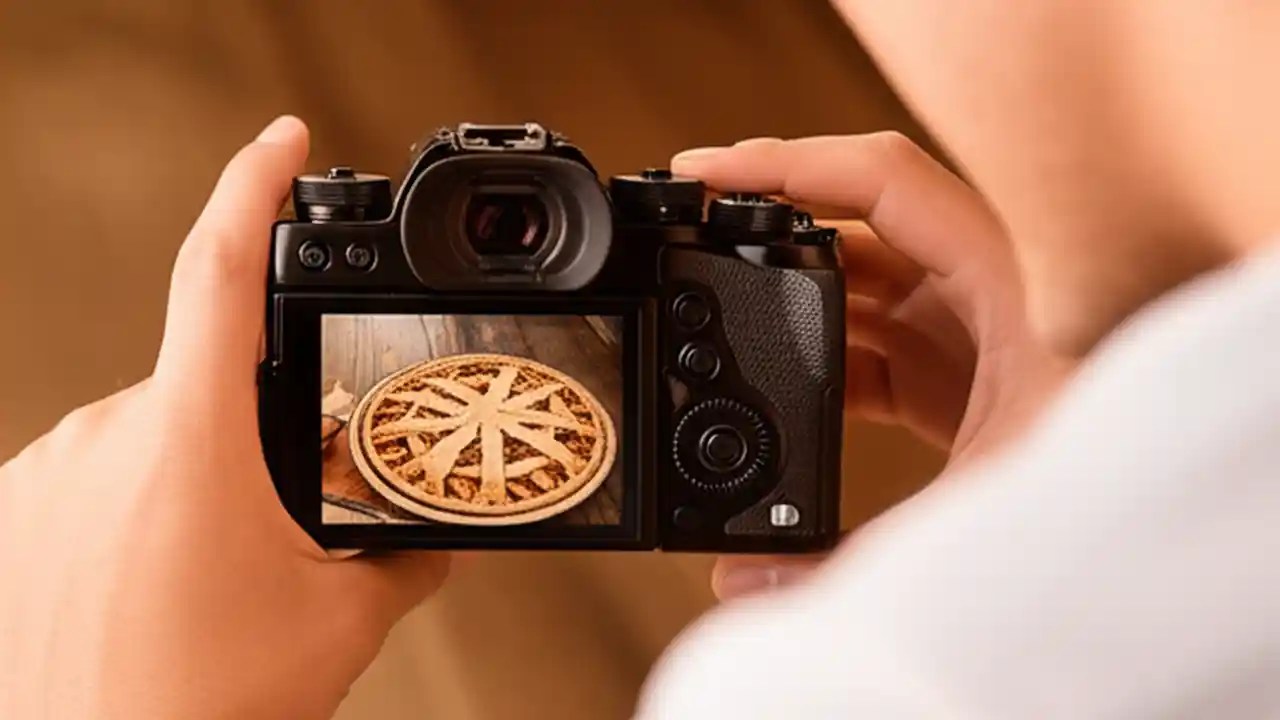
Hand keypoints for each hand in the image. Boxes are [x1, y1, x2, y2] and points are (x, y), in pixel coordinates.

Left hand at [0, 117, 448, 719]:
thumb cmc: (190, 708)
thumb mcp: (335, 629)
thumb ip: (402, 563)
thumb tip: (443, 538)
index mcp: (191, 443)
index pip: (221, 272)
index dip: (256, 186)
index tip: (285, 142)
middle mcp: (103, 437)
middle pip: (204, 383)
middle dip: (253, 434)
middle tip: (278, 521)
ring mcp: (44, 474)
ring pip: (150, 435)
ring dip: (194, 481)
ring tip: (210, 577)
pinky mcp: (9, 514)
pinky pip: (95, 475)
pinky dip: (140, 510)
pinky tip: (158, 586)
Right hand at [670, 133, 1072, 598]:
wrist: (1159, 522)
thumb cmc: (1104, 494)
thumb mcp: (973, 521)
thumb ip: (846, 557)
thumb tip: (738, 580)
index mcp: (1002, 287)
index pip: (884, 182)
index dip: (790, 164)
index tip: (709, 174)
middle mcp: (981, 292)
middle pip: (856, 220)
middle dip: (765, 216)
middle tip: (686, 222)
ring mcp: (966, 329)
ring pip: (856, 276)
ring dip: (782, 283)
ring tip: (706, 292)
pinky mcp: (953, 371)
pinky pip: (868, 334)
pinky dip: (814, 346)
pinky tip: (771, 374)